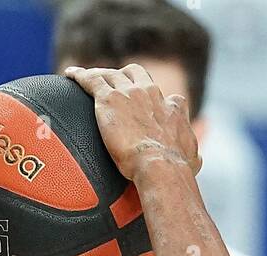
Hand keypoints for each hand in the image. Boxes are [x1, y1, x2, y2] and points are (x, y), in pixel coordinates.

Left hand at [66, 64, 200, 183]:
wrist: (160, 166)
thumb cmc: (176, 170)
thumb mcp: (192, 159)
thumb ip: (193, 154)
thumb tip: (197, 160)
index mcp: (172, 107)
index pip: (165, 97)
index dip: (154, 100)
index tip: (147, 108)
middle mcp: (152, 94)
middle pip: (136, 74)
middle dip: (125, 76)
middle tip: (114, 86)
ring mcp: (129, 94)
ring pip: (111, 74)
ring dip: (99, 75)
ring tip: (86, 79)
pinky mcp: (109, 99)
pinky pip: (91, 80)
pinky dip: (80, 75)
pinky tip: (69, 75)